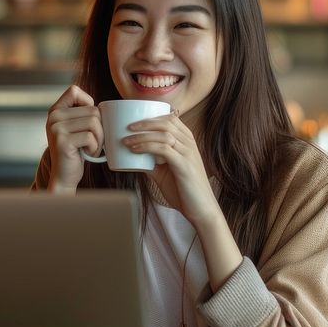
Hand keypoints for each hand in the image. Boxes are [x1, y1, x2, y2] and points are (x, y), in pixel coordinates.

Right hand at [45, 85, 102, 192]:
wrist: (64, 177)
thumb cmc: (76, 152)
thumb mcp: (75, 128)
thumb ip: (82, 113)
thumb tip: (105, 105)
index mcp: (55, 111)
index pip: (74, 90)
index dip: (88, 102)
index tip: (88, 121)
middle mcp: (53, 117)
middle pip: (93, 110)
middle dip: (100, 129)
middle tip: (92, 142)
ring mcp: (56, 128)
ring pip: (94, 123)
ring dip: (99, 139)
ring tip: (90, 148)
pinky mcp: (63, 141)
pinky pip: (91, 137)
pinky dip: (95, 148)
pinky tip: (87, 154)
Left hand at [124, 112, 221, 227]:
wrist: (201, 210)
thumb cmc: (184, 191)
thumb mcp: (164, 173)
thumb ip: (152, 163)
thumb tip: (132, 158)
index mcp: (187, 142)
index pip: (171, 119)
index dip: (152, 117)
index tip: (135, 121)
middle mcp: (189, 144)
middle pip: (166, 122)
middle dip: (145, 122)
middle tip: (128, 127)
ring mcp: (188, 153)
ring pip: (163, 134)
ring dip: (142, 135)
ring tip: (126, 140)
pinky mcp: (184, 165)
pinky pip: (163, 149)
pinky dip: (147, 147)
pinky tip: (135, 150)